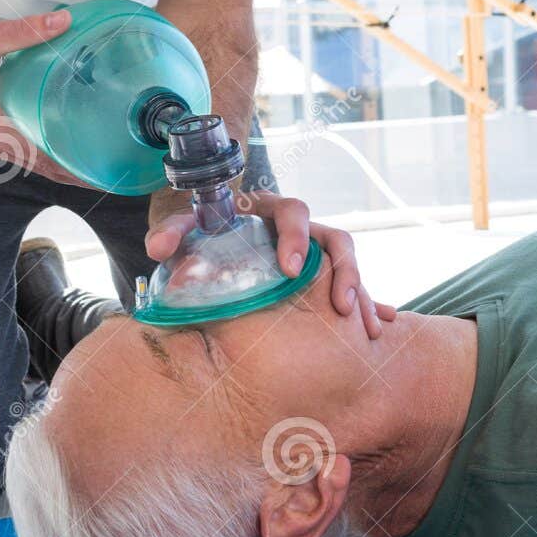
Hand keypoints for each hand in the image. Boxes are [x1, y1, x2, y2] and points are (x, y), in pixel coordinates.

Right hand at [0, 7, 89, 186]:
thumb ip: (26, 31)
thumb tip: (62, 21)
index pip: (40, 159)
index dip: (70, 170)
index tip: (97, 176)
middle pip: (39, 167)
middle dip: (71, 173)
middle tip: (105, 171)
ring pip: (28, 161)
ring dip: (56, 165)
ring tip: (88, 162)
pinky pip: (17, 150)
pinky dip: (40, 154)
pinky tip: (56, 143)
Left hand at [146, 187, 396, 339]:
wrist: (206, 233)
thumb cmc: (199, 226)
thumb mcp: (183, 225)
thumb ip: (170, 232)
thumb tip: (157, 248)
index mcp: (269, 209)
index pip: (294, 211)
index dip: (298, 237)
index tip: (291, 269)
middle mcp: (299, 229)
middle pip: (336, 238)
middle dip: (342, 271)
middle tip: (338, 305)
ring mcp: (314, 252)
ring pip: (348, 265)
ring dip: (360, 292)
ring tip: (366, 327)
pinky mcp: (319, 276)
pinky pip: (349, 286)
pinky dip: (365, 303)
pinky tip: (378, 325)